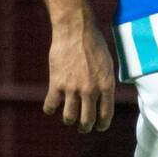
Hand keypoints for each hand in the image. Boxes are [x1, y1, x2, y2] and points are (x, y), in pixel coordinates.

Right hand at [44, 14, 114, 131]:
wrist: (75, 29)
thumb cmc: (94, 44)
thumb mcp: (108, 64)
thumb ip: (105, 83)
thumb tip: (103, 98)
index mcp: (106, 85)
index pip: (105, 115)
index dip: (102, 125)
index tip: (98, 127)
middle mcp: (90, 90)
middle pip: (87, 120)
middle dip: (85, 127)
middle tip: (83, 127)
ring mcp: (72, 88)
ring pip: (69, 117)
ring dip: (69, 120)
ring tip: (69, 118)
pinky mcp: (56, 83)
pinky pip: (51, 106)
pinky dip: (50, 109)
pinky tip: (52, 106)